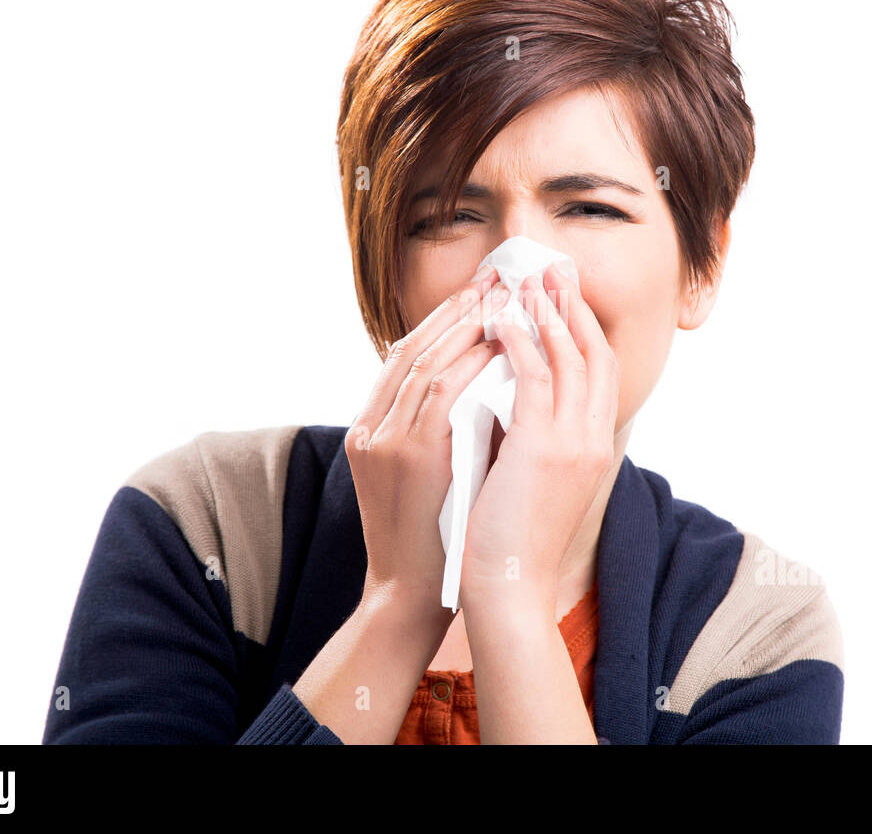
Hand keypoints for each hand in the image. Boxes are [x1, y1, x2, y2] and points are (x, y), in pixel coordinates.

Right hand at [345, 265, 510, 635]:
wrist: (412, 594)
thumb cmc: (432, 537)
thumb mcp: (424, 473)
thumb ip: (440, 427)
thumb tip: (486, 381)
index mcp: (371, 428)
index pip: (406, 356)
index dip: (443, 320)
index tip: (479, 293)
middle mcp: (370, 426)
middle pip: (411, 348)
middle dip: (455, 309)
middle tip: (494, 277)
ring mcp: (383, 438)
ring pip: (423, 361)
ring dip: (464, 324)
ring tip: (500, 295)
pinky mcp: (404, 453)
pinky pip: (437, 391)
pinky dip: (467, 360)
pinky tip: (498, 339)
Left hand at [458, 262, 620, 614]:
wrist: (508, 587)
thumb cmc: (509, 540)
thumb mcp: (534, 480)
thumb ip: (533, 436)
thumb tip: (508, 397)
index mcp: (593, 446)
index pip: (597, 371)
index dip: (582, 329)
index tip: (562, 297)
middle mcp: (592, 438)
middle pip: (594, 353)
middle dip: (573, 307)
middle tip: (552, 269)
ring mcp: (573, 442)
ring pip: (569, 356)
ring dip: (547, 311)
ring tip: (526, 278)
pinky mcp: (543, 447)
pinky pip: (536, 375)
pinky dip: (522, 340)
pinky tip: (501, 318)